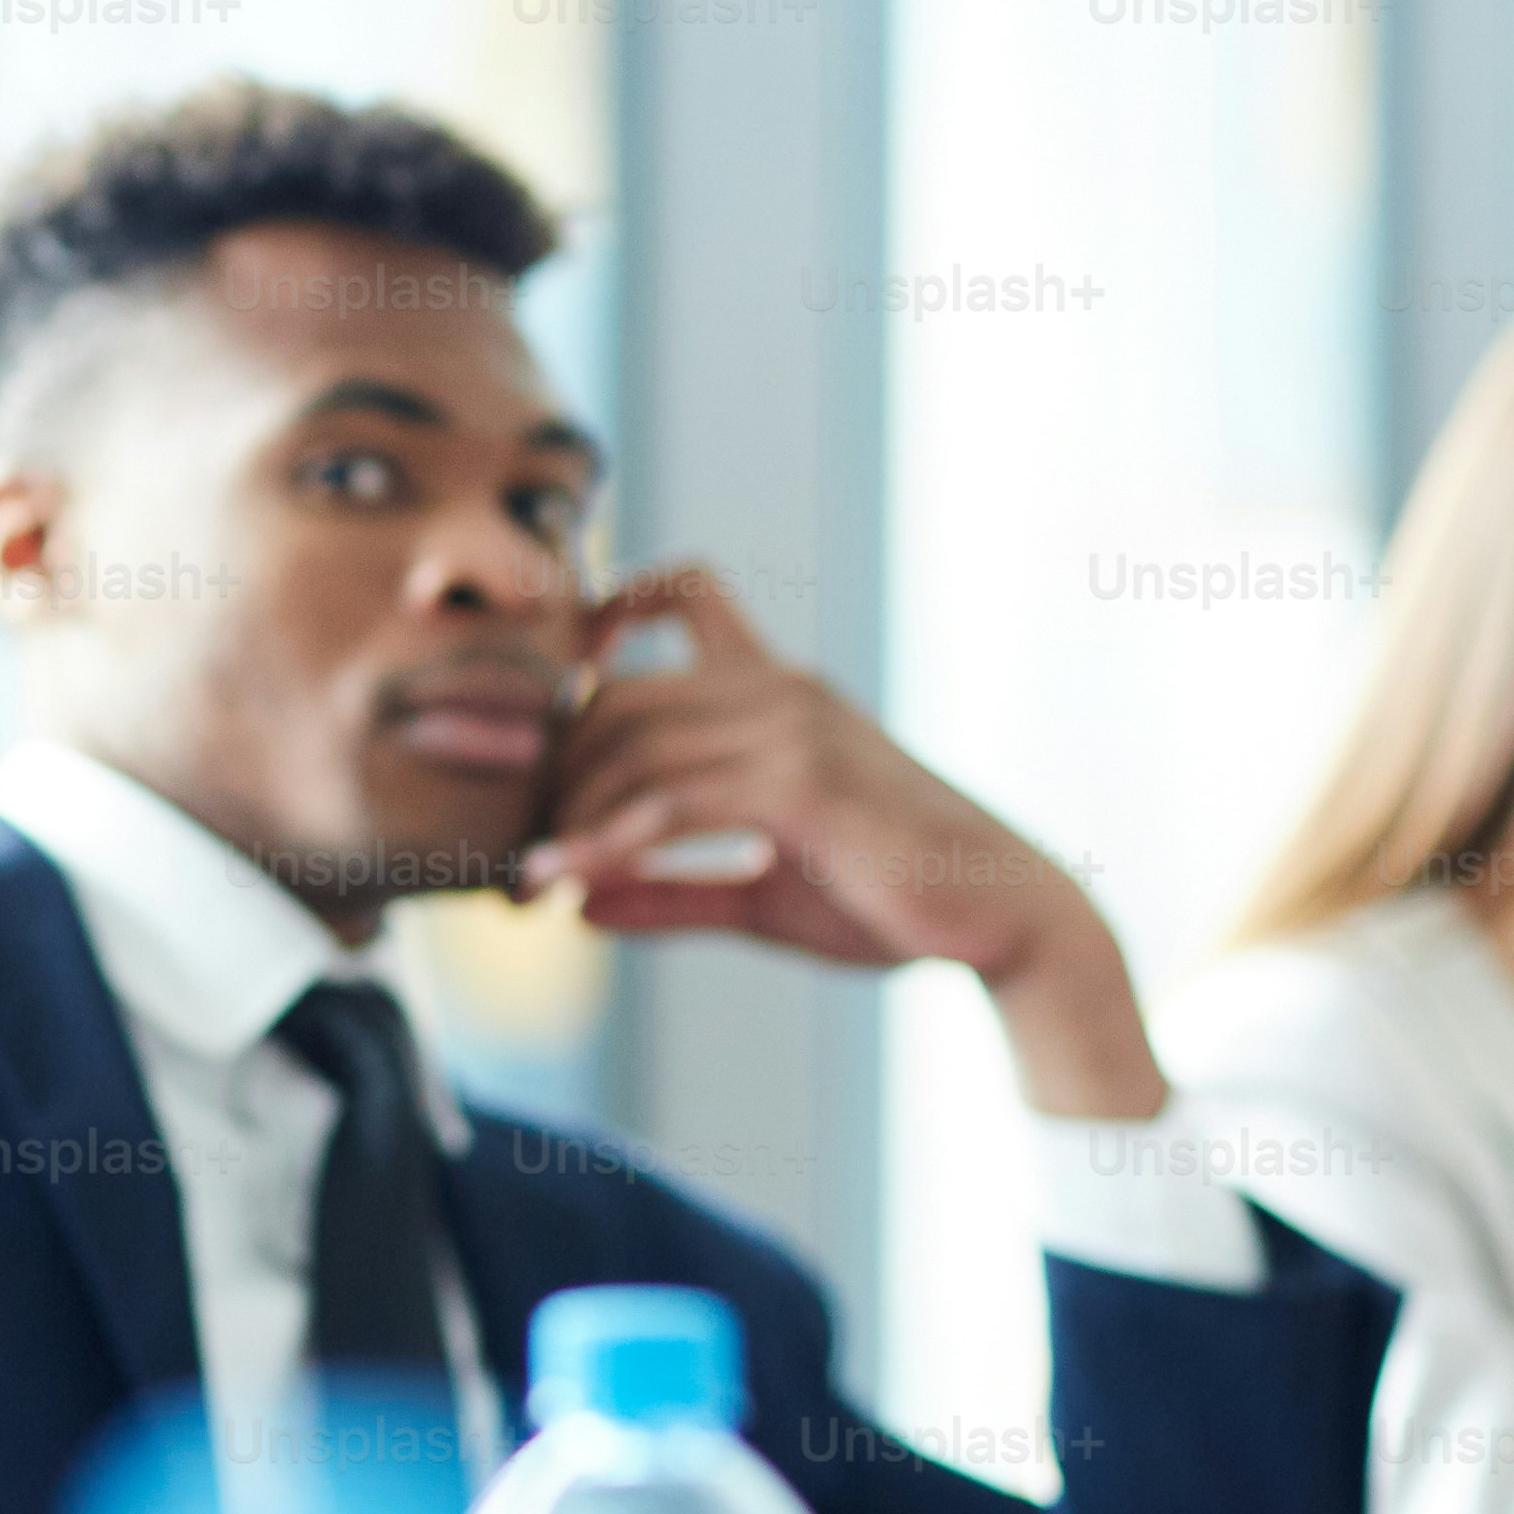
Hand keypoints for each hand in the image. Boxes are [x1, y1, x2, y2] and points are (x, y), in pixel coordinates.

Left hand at [514, 561, 1164, 1119]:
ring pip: (635, 746)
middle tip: (513, 849)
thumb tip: (579, 905)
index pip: (681, 596)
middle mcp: (780, 691)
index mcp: (778, 691)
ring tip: (525, 882)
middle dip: (551, 772)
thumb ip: (670, 892)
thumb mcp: (762, 896)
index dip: (604, 610)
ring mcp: (792, 729)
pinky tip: (567, 884)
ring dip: (568, 817)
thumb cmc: (893, 899)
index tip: (546, 684)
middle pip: (620, 695)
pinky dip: (608, 844)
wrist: (1000, 917)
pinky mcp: (802, 783)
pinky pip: (674, 802)